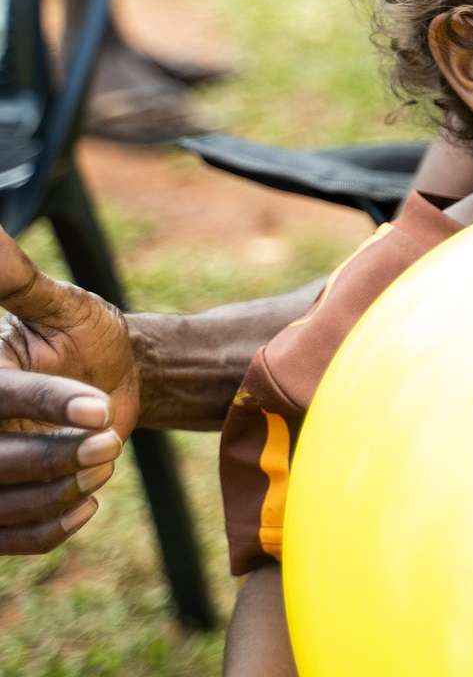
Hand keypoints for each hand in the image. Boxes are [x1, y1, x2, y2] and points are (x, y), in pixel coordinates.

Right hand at [0, 228, 135, 551]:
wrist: (113, 377)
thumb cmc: (87, 334)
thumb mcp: (63, 305)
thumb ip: (21, 282)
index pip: (0, 397)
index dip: (48, 404)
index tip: (99, 409)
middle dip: (56, 455)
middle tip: (109, 439)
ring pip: (4, 504)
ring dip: (60, 491)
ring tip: (105, 459)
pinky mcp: (1, 507)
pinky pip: (13, 539)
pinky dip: (52, 529)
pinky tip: (89, 500)